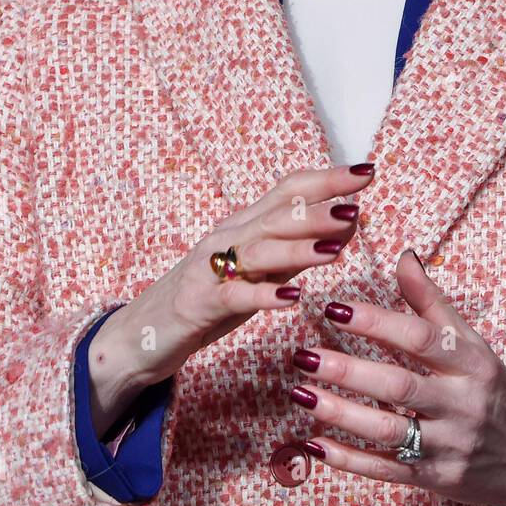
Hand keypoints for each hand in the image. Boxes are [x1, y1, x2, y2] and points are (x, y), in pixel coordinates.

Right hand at [88, 163, 373, 433]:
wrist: (140, 334)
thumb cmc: (207, 298)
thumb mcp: (257, 271)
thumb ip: (295, 249)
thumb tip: (346, 224)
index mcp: (244, 225)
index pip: (288, 190)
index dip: (326, 179)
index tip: (365, 172)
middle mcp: (228, 237)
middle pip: (277, 213)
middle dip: (319, 206)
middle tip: (358, 202)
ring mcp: (211, 269)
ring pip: (260, 251)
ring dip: (299, 248)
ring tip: (336, 247)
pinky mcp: (200, 304)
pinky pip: (235, 297)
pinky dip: (265, 296)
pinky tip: (293, 299)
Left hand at [286, 249, 505, 505]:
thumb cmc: (493, 391)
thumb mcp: (473, 344)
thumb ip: (433, 302)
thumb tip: (404, 256)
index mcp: (471, 364)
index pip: (420, 339)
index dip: (376, 322)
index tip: (334, 308)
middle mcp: (461, 405)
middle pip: (399, 387)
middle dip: (348, 371)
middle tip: (303, 355)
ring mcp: (448, 446)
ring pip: (388, 431)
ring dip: (340, 414)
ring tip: (300, 393)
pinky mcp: (434, 479)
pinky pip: (386, 470)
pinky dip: (348, 460)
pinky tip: (313, 444)